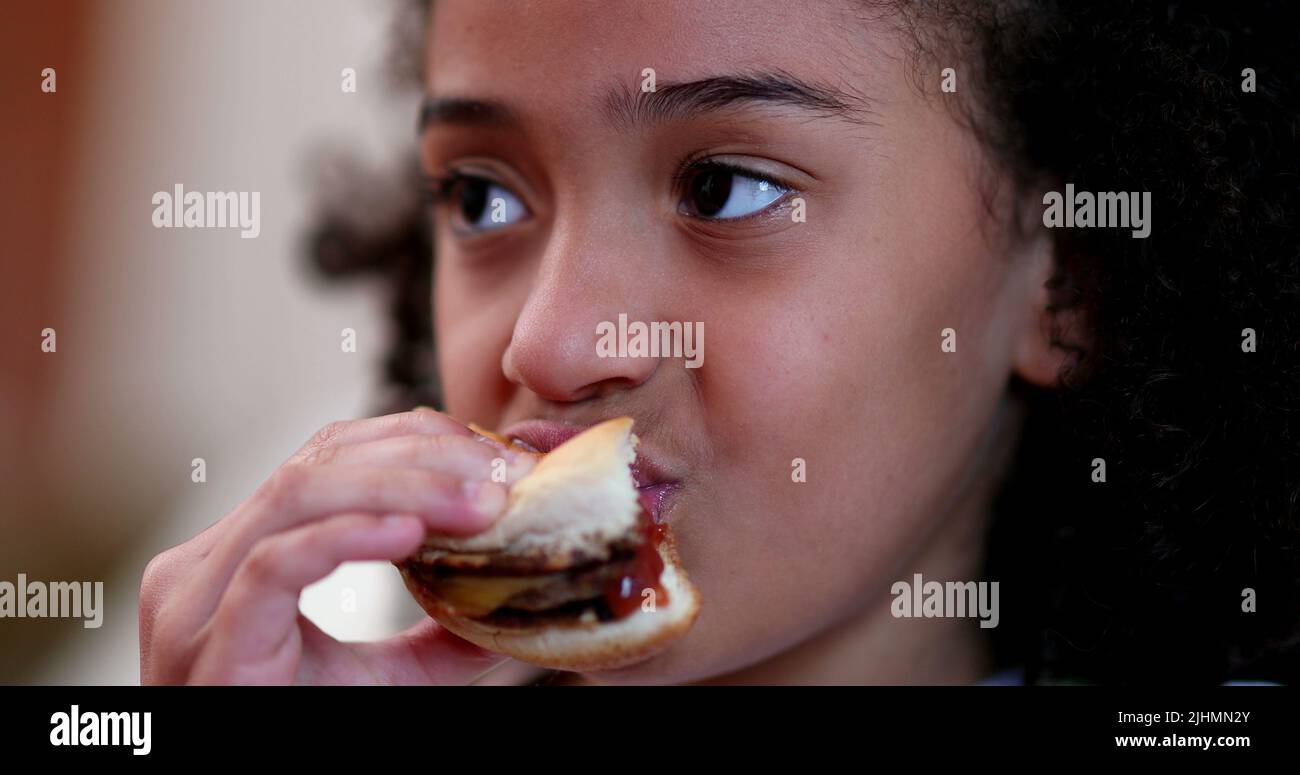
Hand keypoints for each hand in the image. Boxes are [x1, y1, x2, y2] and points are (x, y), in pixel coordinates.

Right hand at [139, 409, 533, 683]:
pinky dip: (349, 537)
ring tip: (479, 504)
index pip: (327, 457)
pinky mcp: (209, 642)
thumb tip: (520, 602)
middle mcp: (205, 563)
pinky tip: (409, 533)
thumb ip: (440, 640)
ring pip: (300, 496)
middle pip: (319, 463)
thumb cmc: (291, 735)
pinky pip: (274, 565)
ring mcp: (196, 599)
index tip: (495, 458)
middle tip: (504, 475)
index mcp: (241, 554)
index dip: (414, 441)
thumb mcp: (382, 681)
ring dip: (405, 488)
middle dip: (423, 456)